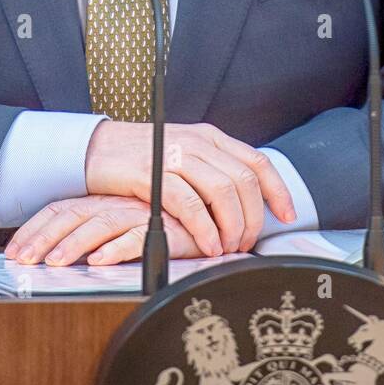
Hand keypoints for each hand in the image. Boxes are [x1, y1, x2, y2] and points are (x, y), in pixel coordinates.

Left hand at [4, 194, 202, 265]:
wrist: (205, 214)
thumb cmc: (163, 220)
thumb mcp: (124, 223)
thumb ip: (98, 234)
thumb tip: (63, 256)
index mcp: (102, 201)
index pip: (60, 210)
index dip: (35, 229)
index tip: (14, 251)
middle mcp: (115, 203)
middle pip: (71, 216)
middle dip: (44, 238)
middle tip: (24, 260)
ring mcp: (136, 211)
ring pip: (99, 224)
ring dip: (75, 244)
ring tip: (56, 262)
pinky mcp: (161, 223)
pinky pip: (135, 235)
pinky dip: (116, 248)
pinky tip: (100, 261)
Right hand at [83, 120, 295, 256]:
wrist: (96, 150)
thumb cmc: (141, 159)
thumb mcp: (185, 156)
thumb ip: (212, 171)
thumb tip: (244, 203)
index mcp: (210, 137)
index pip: (256, 162)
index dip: (278, 191)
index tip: (287, 216)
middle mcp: (198, 142)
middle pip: (243, 181)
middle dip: (253, 218)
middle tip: (247, 243)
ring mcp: (176, 155)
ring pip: (222, 191)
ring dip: (231, 226)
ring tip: (228, 247)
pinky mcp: (153, 173)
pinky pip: (190, 204)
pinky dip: (204, 228)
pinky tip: (208, 244)